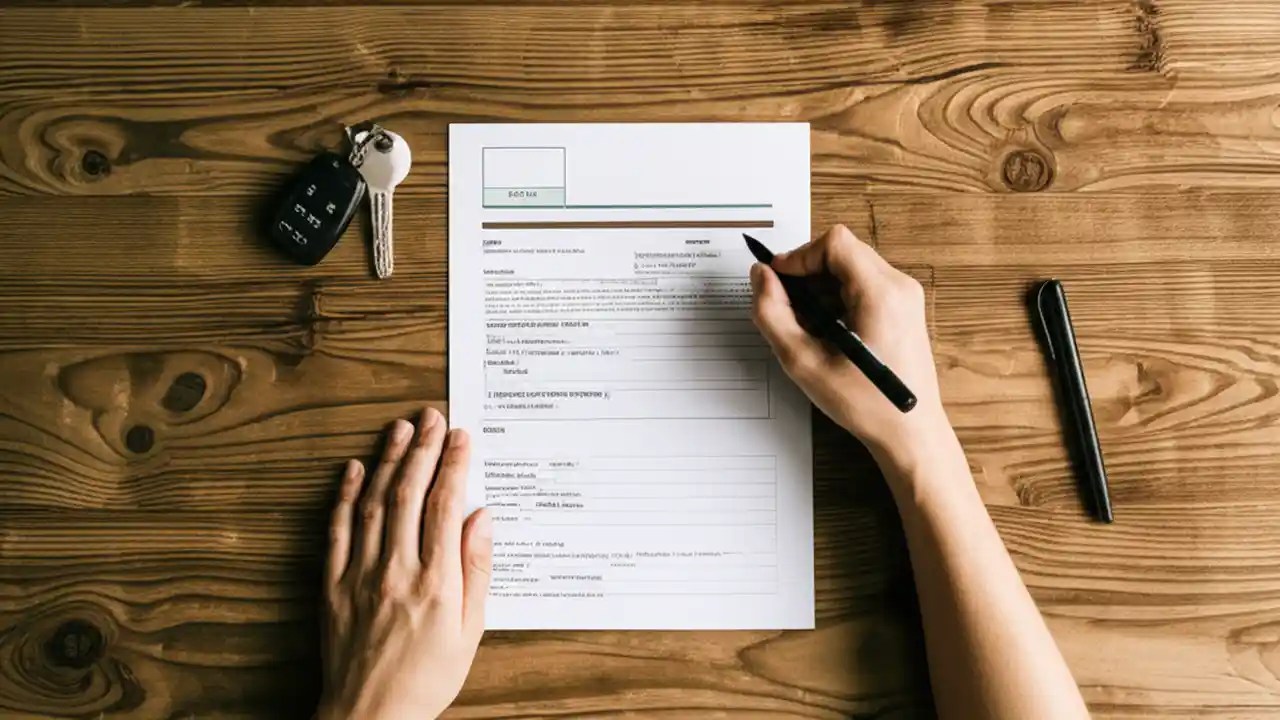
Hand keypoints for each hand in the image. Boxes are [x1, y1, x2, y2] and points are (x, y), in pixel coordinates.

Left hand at [317, 408, 491, 719]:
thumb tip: (481, 518)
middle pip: (408, 493)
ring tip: (401, 429)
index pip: (444, 506)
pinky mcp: (332, 585)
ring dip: (387, 460)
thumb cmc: (426, 680)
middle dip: (424, 449)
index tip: (463, 437)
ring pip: (373, 503)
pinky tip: (353, 469)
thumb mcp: (470, 631)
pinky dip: (344, 496)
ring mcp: (360, 575)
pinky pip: (337, 530)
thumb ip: (476, 570)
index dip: (454, 465)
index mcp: (436, 583)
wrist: (370, 717)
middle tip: (433, 418)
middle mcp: (396, 570)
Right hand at [750, 225, 952, 474]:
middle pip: (842, 252)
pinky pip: (862, 286)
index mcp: (881, 294)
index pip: (834, 243)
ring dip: (820, 289)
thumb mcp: (805, 362)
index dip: (798, 256)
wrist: (910, 434)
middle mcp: (899, 287)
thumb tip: (761, 277)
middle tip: (787, 308)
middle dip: (807, 274)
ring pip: (850, 268)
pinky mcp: (902, 310)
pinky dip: (837, 299)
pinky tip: (826, 333)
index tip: (776, 281)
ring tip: (805, 327)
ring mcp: (904, 297)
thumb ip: (773, 314)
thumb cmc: (867, 404)